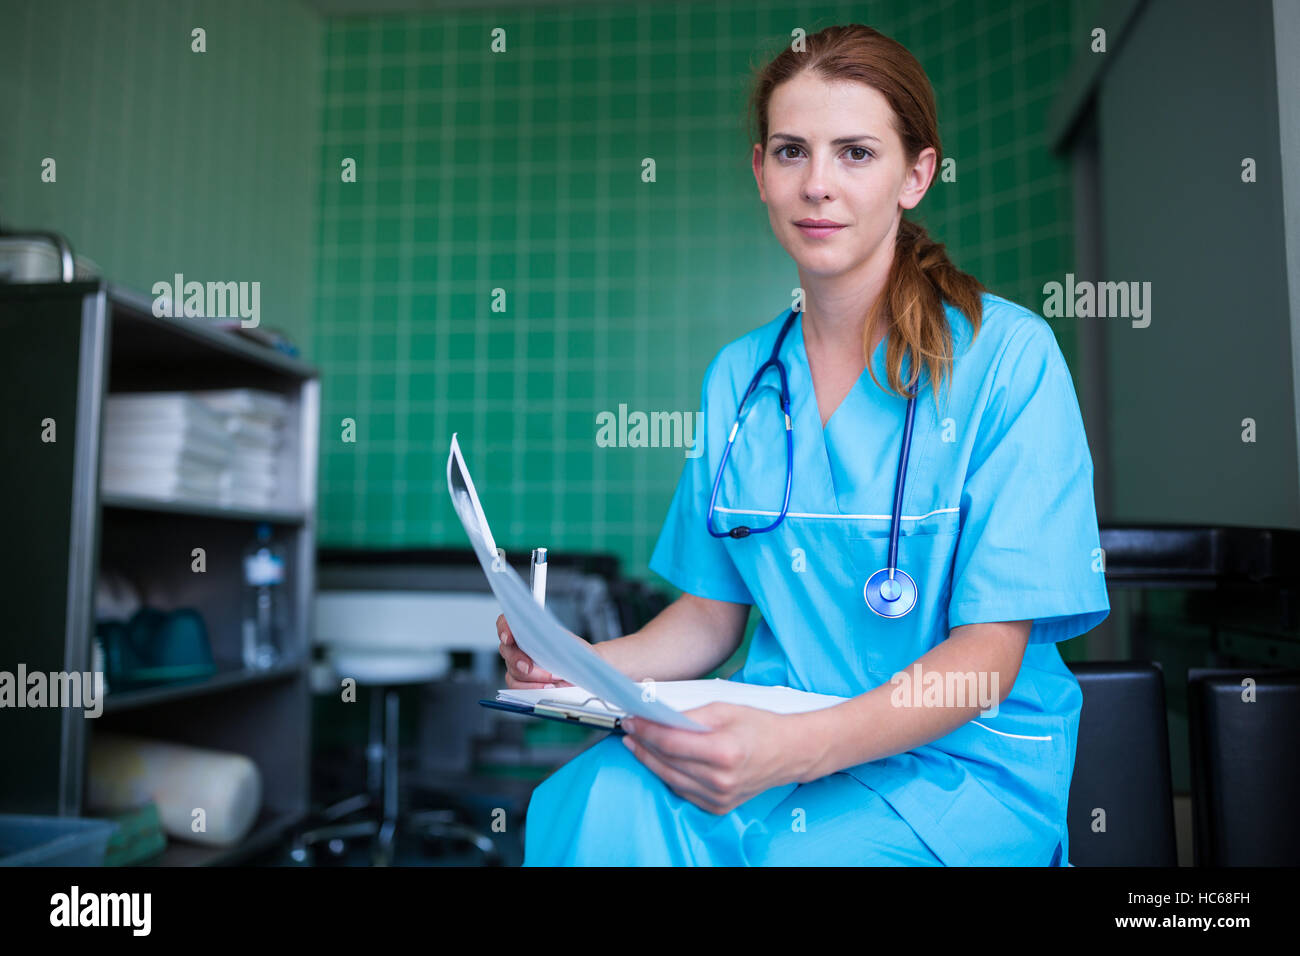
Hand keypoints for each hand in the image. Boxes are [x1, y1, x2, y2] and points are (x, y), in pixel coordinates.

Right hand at [496, 613, 573, 689]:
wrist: (585, 671)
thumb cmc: (576, 653)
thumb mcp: (569, 642)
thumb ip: (553, 637)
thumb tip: (544, 636)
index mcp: (529, 630)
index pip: (507, 622)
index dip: (504, 628)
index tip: (508, 637)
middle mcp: (520, 646)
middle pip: (506, 650)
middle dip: (516, 659)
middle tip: (529, 667)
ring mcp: (519, 665)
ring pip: (512, 671)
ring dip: (531, 677)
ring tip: (552, 678)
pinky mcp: (522, 683)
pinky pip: (517, 687)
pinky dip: (531, 688)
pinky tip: (547, 687)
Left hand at [620, 703, 805, 814]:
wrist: (790, 752)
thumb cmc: (760, 726)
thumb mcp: (726, 709)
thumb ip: (690, 715)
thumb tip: (658, 717)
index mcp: (724, 752)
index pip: (671, 742)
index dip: (647, 730)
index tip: (633, 720)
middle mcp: (721, 780)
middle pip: (667, 762)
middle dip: (643, 744)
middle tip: (629, 730)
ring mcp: (720, 797)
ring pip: (671, 779)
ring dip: (650, 761)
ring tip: (637, 744)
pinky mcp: (719, 806)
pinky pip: (683, 791)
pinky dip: (668, 775)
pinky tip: (659, 761)